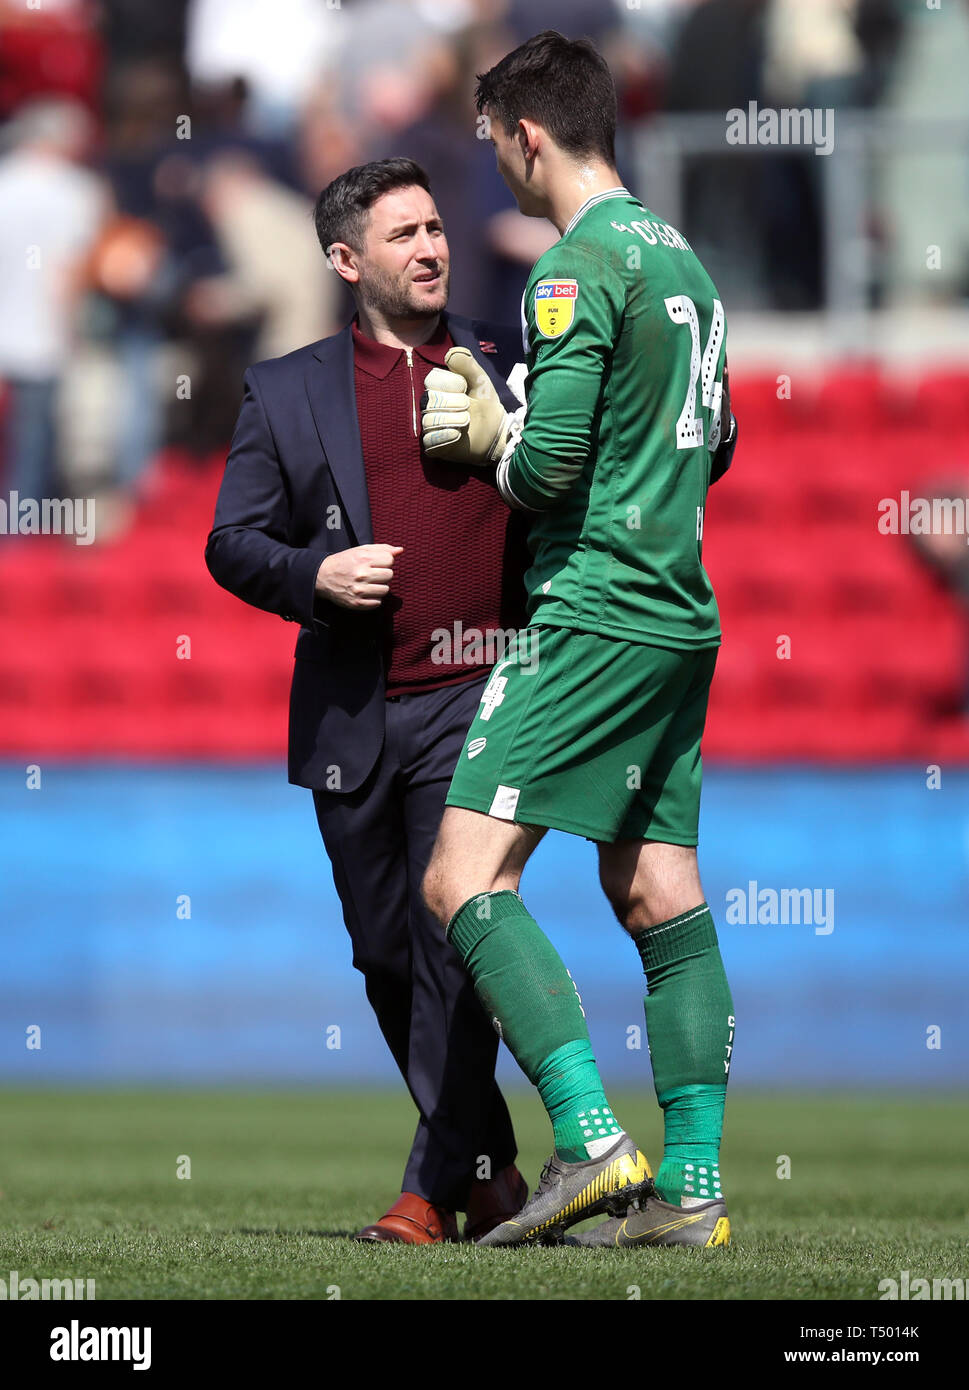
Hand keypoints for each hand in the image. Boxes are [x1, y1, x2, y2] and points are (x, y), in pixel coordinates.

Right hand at [315, 544, 402, 609]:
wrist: (323, 576)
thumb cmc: (344, 562)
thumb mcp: (360, 550)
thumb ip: (381, 549)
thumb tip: (400, 550)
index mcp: (363, 559)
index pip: (390, 560)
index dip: (385, 561)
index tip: (376, 563)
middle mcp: (361, 574)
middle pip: (390, 575)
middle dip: (383, 574)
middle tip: (373, 574)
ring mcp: (359, 590)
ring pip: (385, 590)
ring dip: (380, 587)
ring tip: (369, 584)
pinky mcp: (357, 603)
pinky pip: (378, 603)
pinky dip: (374, 598)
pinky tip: (366, 592)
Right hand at [421, 347, 508, 465]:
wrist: (496, 432)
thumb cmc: (486, 404)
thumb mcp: (480, 380)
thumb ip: (467, 364)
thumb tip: (449, 355)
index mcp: (438, 389)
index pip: (431, 380)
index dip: (450, 384)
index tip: (465, 388)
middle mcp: (431, 407)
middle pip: (429, 401)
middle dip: (454, 403)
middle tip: (468, 407)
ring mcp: (431, 427)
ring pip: (429, 421)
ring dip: (453, 420)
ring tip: (467, 422)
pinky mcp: (434, 446)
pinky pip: (429, 441)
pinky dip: (446, 437)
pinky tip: (458, 435)